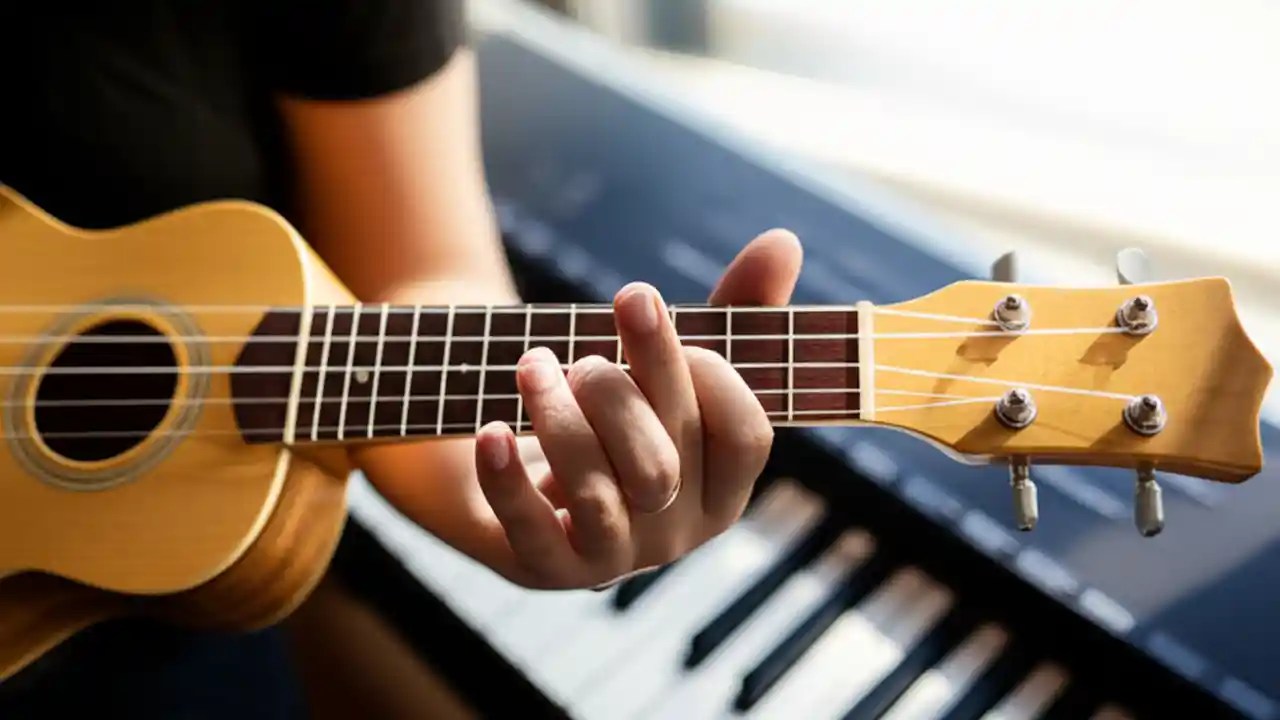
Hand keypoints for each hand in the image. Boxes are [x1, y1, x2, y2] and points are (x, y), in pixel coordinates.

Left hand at [473, 229, 802, 588]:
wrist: (525, 472)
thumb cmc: (619, 413)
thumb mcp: (673, 365)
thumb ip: (733, 312)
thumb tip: (784, 240)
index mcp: (724, 488)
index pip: (745, 436)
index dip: (708, 372)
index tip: (648, 313)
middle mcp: (677, 532)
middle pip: (662, 465)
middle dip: (619, 391)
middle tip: (580, 355)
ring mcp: (612, 558)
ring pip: (595, 495)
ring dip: (560, 418)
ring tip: (532, 367)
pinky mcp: (544, 567)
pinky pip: (528, 531)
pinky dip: (508, 478)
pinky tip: (491, 430)